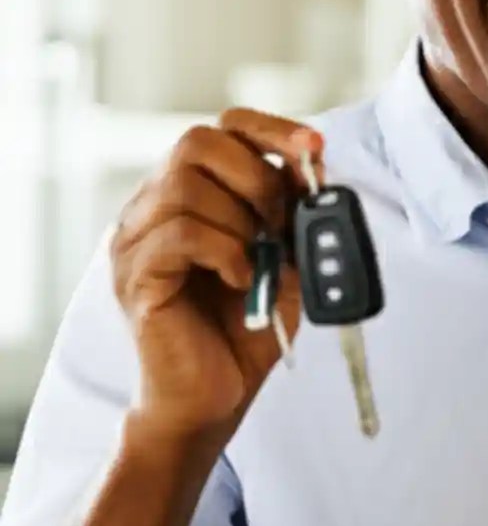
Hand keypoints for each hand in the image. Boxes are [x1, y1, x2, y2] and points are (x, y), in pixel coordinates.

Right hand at [111, 109, 324, 448]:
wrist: (215, 397)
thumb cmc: (246, 327)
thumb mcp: (288, 257)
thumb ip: (295, 211)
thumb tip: (314, 163)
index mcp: (188, 194)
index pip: (218, 128)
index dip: (270, 128)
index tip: (314, 147)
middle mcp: (153, 207)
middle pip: (197, 142)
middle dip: (257, 177)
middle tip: (280, 225)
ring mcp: (136, 240)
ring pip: (187, 187)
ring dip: (241, 222)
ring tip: (259, 261)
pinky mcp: (135, 276)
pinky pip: (181, 234)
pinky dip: (227, 253)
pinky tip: (244, 280)